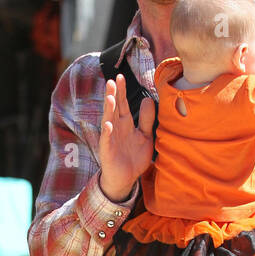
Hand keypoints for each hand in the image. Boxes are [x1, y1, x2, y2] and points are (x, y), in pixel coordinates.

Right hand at [98, 73, 155, 201]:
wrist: (126, 179)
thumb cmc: (134, 158)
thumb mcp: (145, 136)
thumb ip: (146, 119)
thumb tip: (147, 100)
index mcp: (125, 124)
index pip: (122, 103)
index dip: (122, 91)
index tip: (121, 76)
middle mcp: (116, 128)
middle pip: (114, 109)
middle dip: (113, 95)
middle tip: (112, 80)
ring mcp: (110, 139)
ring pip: (108, 121)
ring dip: (109, 109)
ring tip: (110, 97)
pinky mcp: (107, 151)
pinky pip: (106, 140)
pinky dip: (107, 132)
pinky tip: (108, 124)